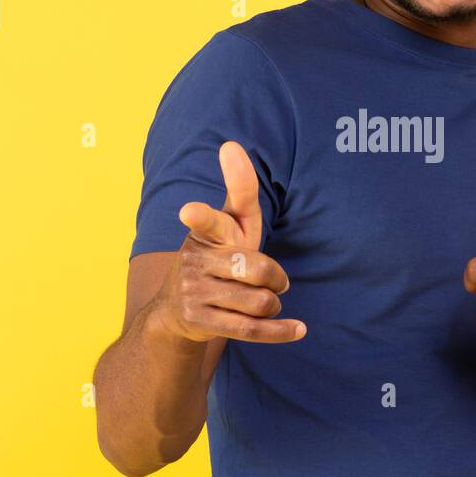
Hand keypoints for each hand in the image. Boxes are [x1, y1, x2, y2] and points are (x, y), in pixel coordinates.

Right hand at [152, 140, 305, 343]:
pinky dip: (279, 331)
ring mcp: (194, 292)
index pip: (209, 219)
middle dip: (274, 278)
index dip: (202, 215)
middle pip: (255, 269)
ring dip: (273, 303)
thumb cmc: (218, 257)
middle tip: (274, 281)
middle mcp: (195, 260)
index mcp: (204, 232)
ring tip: (265, 301)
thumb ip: (240, 191)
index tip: (189, 210)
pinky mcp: (200, 322)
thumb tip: (230, 145)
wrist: (176, 311)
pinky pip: (250, 329)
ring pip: (258, 302)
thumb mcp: (230, 225)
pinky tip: (298, 329)